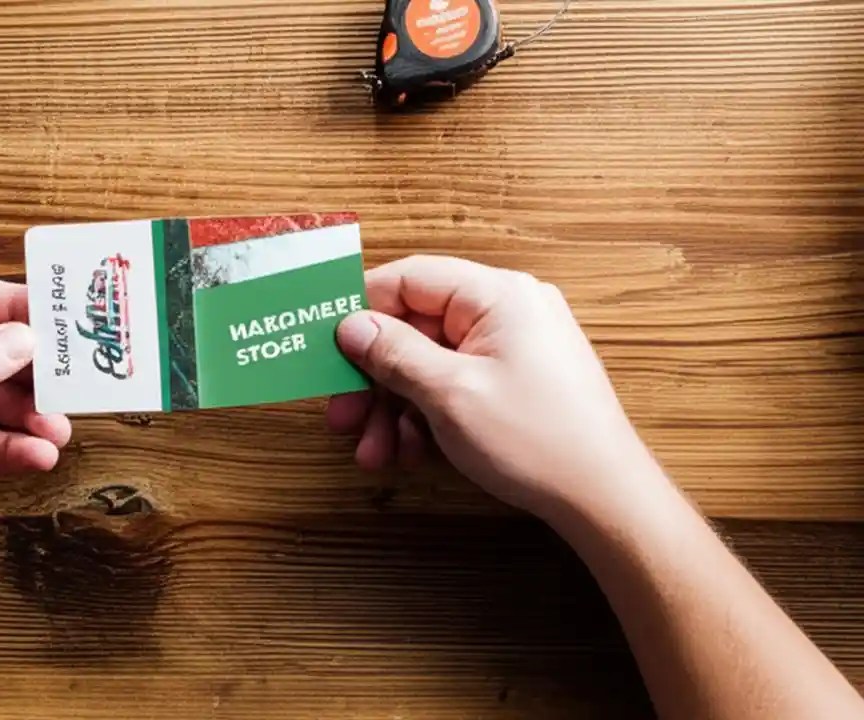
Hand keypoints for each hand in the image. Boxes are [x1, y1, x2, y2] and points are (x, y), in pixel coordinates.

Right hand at [327, 256, 662, 521]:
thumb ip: (394, 353)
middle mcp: (507, 310)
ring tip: (374, 452)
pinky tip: (409, 453)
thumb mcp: (449, 394)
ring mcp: (513, 347)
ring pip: (429, 363)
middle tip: (340, 416)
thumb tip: (352, 325)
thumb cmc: (538, 441)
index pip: (409, 279)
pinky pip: (453, 384)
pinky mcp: (515, 380)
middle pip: (415, 327)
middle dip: (372, 376)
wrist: (604, 498)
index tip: (324, 344)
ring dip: (393, 407)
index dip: (361, 309)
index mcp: (497, 295)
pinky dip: (425, 415)